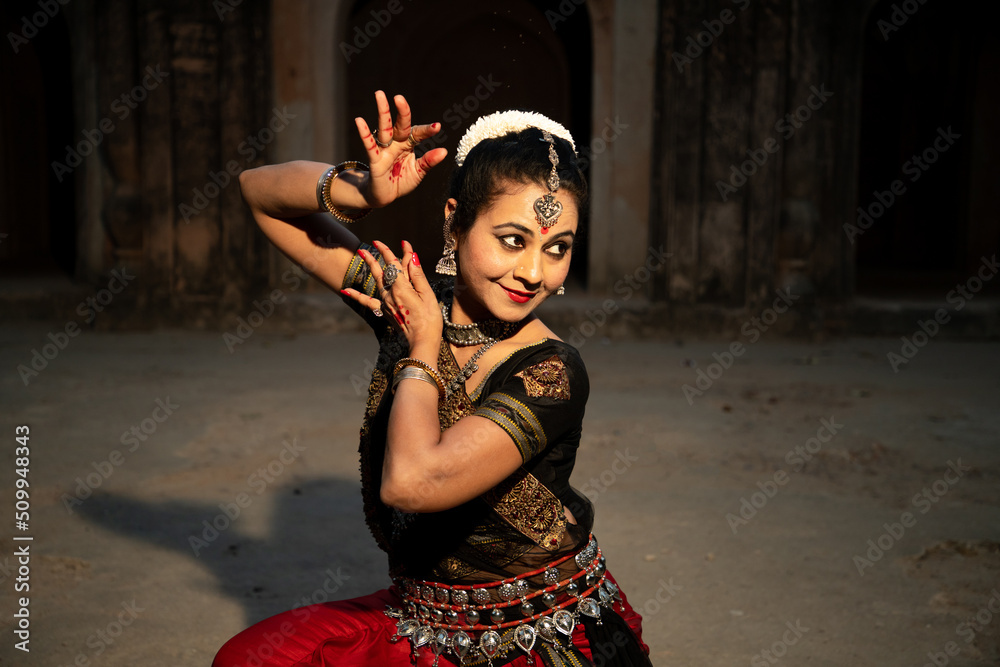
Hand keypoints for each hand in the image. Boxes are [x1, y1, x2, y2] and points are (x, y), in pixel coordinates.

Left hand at [340, 240, 442, 349]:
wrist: (422, 342)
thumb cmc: (429, 320)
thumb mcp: (428, 295)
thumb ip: (417, 275)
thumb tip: (411, 257)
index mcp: (402, 288)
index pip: (396, 264)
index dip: (397, 251)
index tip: (401, 241)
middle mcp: (390, 294)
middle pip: (383, 271)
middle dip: (377, 256)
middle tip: (371, 245)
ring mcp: (386, 303)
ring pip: (378, 281)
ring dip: (371, 267)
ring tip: (364, 255)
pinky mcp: (385, 312)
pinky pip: (368, 302)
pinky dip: (356, 296)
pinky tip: (345, 291)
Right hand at [354, 91, 447, 208]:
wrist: (384, 196)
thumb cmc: (401, 181)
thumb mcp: (418, 172)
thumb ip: (428, 162)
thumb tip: (444, 151)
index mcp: (408, 144)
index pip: (417, 133)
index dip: (426, 130)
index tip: (437, 126)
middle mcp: (396, 143)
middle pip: (400, 124)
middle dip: (401, 111)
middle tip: (399, 97)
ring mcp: (384, 150)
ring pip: (384, 128)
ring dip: (382, 112)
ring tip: (380, 94)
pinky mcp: (375, 160)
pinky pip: (370, 145)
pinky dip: (365, 134)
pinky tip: (360, 121)